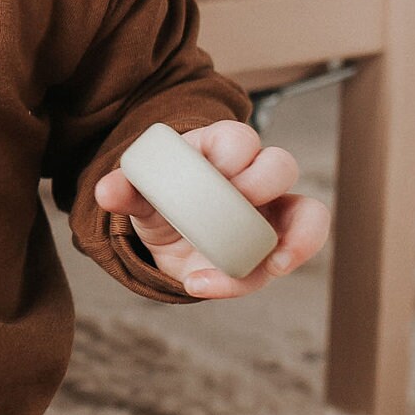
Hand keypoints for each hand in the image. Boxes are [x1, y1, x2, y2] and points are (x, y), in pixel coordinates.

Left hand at [92, 118, 328, 297]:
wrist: (174, 239)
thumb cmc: (164, 205)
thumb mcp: (142, 198)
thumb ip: (126, 190)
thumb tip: (105, 191)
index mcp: (218, 152)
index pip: (237, 137)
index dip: (233, 150)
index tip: (216, 170)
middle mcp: (253, 176)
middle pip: (280, 165)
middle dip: (262, 185)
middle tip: (239, 206)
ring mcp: (273, 210)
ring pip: (309, 212)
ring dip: (298, 237)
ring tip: (274, 263)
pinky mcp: (280, 242)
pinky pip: (301, 247)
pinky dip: (287, 262)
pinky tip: (258, 277)